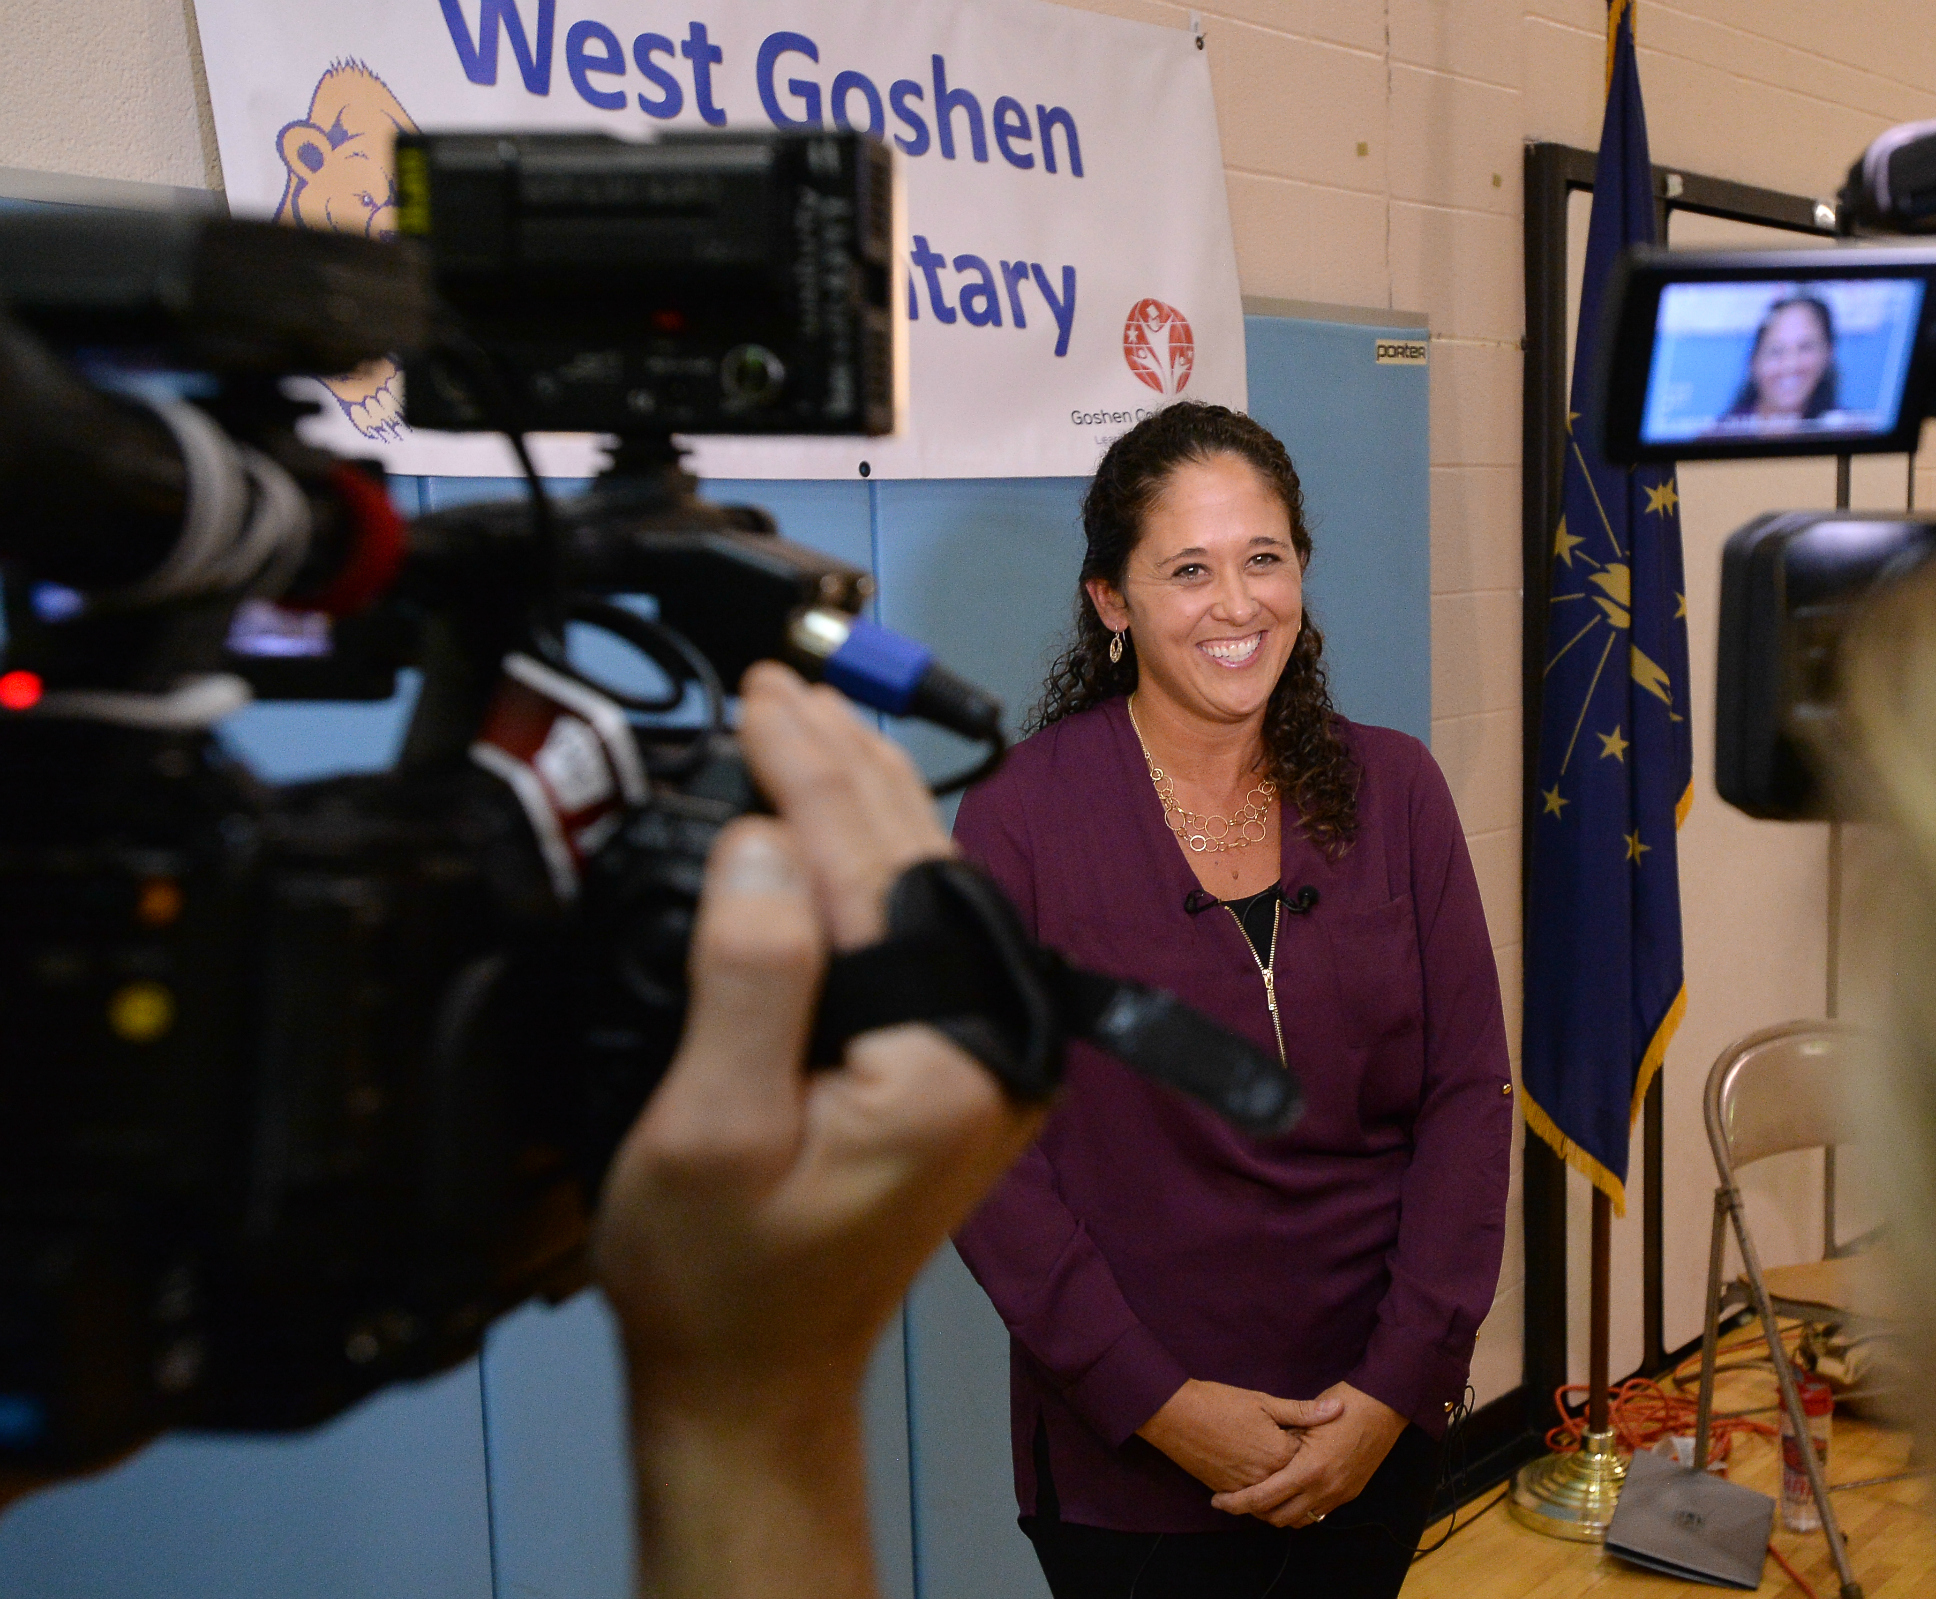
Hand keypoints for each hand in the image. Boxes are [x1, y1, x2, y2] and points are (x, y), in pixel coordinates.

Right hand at [595, 664, 1041, 1598]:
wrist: (749, 1379)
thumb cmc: (715, 1279)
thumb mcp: (709, 1132)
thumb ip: (749, 976)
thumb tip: (763, 836)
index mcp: (947, 1060)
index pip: (875, 871)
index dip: (809, 772)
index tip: (760, 693)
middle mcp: (991, 1051)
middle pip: (919, 864)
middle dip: (845, 765)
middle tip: (782, 681)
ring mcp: (981, 1058)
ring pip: (926, 889)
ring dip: (864, 801)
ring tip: (808, 721)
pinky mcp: (951, 1066)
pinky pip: (918, 931)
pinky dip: (871, 862)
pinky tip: (834, 821)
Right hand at [1136, 1379, 1345, 1494]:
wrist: (1176, 1415)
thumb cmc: (1220, 1403)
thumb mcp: (1264, 1402)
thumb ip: (1303, 1411)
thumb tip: (1340, 1409)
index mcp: (1280, 1454)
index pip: (1310, 1458)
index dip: (1312, 1445)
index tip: (1310, 1432)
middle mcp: (1266, 1478)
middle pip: (1295, 1482)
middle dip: (1300, 1468)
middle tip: (1295, 1447)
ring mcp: (1245, 1489)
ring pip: (1275, 1498)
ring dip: (1282, 1487)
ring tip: (1282, 1467)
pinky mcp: (1227, 1492)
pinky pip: (1252, 1502)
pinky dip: (1260, 1493)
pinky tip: (1262, 1476)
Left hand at [1208, 1382, 1405, 1527]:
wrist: (1386, 1405)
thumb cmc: (1345, 1403)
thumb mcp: (1306, 1417)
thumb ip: (1282, 1440)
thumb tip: (1256, 1455)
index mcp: (1308, 1470)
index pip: (1262, 1499)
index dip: (1236, 1503)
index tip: (1218, 1500)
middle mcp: (1324, 1489)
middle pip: (1278, 1518)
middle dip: (1255, 1513)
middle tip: (1238, 1499)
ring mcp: (1340, 1494)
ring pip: (1300, 1520)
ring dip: (1279, 1513)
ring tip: (1262, 1496)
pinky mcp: (1350, 1493)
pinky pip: (1319, 1512)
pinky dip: (1300, 1508)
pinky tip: (1290, 1492)